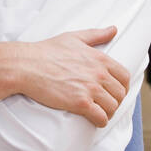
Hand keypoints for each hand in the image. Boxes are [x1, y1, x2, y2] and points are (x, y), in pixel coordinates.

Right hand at [0, 25, 130, 126]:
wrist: (26, 65)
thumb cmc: (47, 51)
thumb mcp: (74, 37)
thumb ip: (97, 34)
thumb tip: (114, 29)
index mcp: (100, 58)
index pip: (124, 76)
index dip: (122, 87)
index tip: (115, 91)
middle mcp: (98, 73)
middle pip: (120, 93)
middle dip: (115, 100)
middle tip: (106, 104)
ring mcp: (90, 89)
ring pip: (112, 107)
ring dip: (108, 112)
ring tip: (100, 113)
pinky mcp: (80, 103)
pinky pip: (100, 117)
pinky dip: (100, 121)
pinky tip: (95, 120)